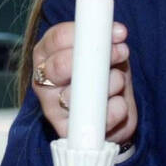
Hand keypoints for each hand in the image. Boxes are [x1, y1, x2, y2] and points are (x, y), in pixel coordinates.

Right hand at [31, 21, 135, 144]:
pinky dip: (117, 108)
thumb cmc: (100, 76)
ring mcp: (53, 109)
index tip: (117, 33)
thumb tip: (115, 32)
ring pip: (82, 92)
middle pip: (60, 66)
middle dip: (99, 57)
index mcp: (45, 55)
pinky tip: (116, 104)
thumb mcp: (99, 52)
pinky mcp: (69, 133)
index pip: (56, 38)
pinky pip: (100, 117)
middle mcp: (43, 81)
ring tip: (118, 82)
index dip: (87, 33)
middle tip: (121, 52)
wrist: (108, 115)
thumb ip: (102, 40)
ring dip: (113, 82)